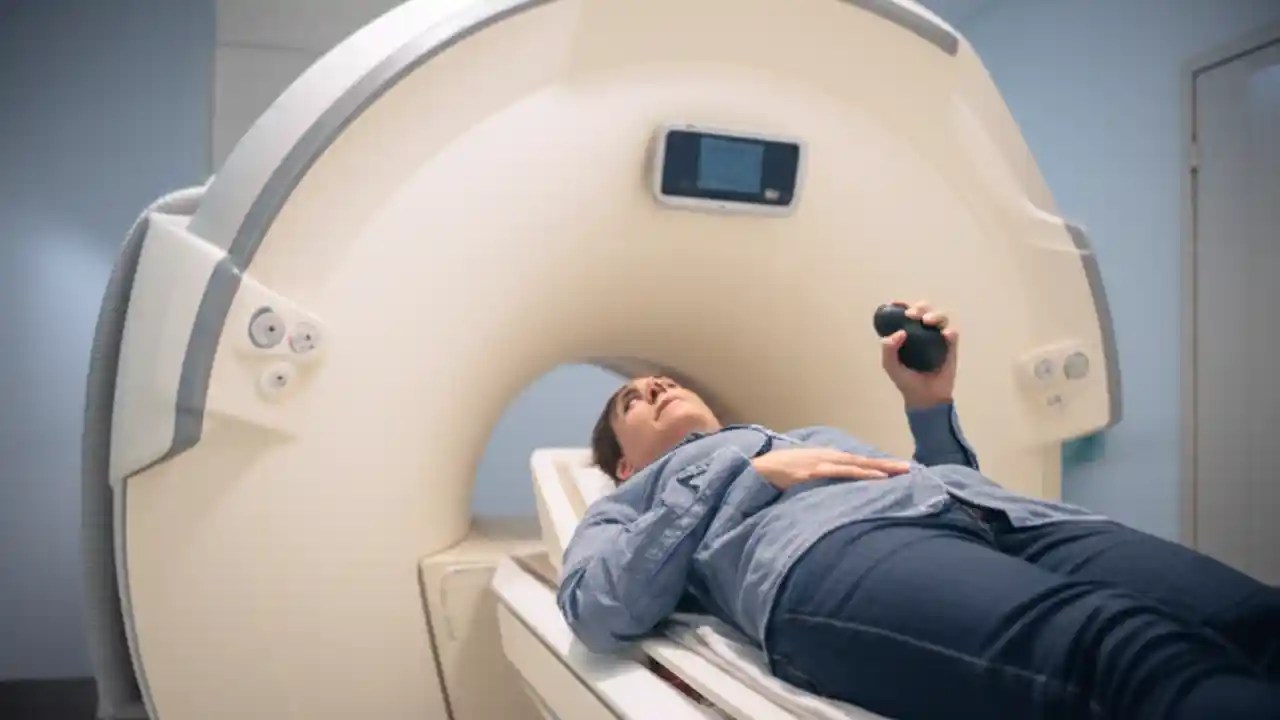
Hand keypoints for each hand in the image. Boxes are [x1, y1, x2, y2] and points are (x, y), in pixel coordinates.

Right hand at [751, 448, 910, 489]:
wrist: (753, 470)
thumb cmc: (775, 474)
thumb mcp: (799, 472)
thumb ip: (817, 477)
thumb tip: (830, 488)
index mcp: (824, 458)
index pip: (856, 462)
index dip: (876, 465)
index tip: (897, 470)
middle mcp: (826, 457)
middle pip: (861, 461)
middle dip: (885, 465)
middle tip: (909, 469)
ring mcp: (819, 463)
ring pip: (856, 465)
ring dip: (879, 469)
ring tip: (899, 472)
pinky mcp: (812, 472)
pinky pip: (841, 473)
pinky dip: (859, 474)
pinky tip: (876, 477)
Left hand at [881, 299, 958, 409]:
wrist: (925, 398)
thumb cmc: (906, 381)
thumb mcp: (891, 366)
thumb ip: (888, 349)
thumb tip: (900, 332)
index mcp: (907, 333)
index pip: (905, 314)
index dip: (901, 305)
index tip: (895, 303)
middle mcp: (923, 332)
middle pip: (924, 310)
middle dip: (919, 307)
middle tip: (912, 315)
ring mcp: (938, 338)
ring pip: (940, 317)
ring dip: (935, 315)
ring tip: (927, 322)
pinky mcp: (951, 347)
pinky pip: (953, 334)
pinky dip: (950, 331)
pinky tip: (945, 335)